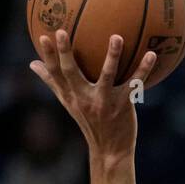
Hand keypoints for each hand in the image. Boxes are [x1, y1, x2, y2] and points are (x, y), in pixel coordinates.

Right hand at [30, 31, 157, 162]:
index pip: (55, 74)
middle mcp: (84, 98)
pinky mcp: (123, 105)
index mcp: (71, 96)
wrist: (110, 152)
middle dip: (65, 53)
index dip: (48, 56)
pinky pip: (134, 84)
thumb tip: (32, 63)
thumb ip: (52, 82)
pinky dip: (144, 69)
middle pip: (72, 73)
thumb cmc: (89, 122)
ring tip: (117, 37)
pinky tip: (152, 54)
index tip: (42, 36)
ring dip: (113, 56)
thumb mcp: (69, 103)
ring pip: (107, 75)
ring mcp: (104, 102)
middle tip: (62, 31)